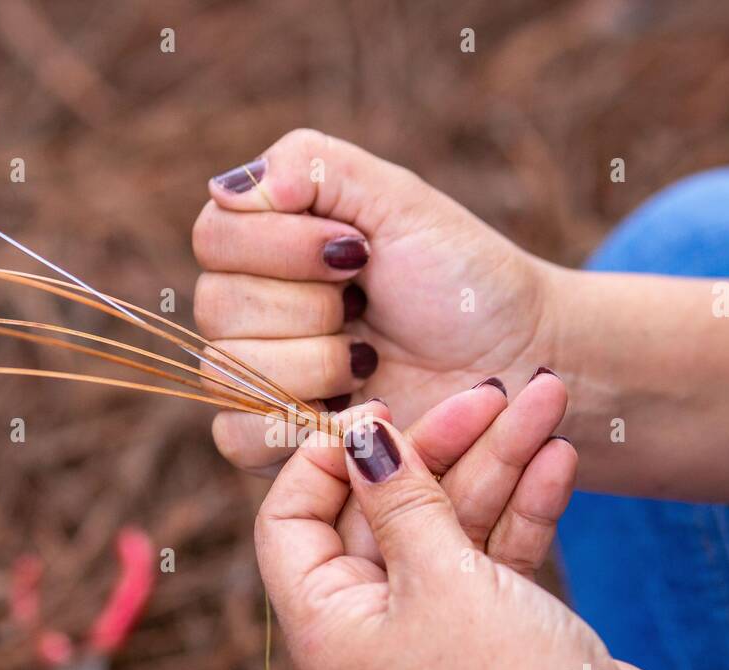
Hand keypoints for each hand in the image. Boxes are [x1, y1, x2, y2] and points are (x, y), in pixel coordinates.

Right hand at [194, 129, 550, 473]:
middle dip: (312, 307)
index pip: (213, 236)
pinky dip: (302, 421)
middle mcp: (249, 310)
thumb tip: (226, 189)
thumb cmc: (461, 279)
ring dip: (315, 363)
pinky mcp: (277, 444)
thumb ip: (313, 166)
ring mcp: (258, 380)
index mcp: (265, 243)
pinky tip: (358, 406)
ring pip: (227, 372)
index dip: (283, 246)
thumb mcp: (398, 200)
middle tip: (370, 308)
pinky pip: (236, 438)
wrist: (514, 362)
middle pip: (217, 306)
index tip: (360, 253)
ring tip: (370, 359)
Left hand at [255, 387, 728, 669]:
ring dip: (498, 462)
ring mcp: (432, 628)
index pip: (290, 523)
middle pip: (381, 511)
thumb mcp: (440, 576)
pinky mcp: (490, 628)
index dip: (324, 460)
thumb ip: (398, 497)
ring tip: (545, 396)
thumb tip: (359, 437)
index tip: (377, 411)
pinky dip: (523, 507)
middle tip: (488, 392)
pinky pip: (491, 552)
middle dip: (440, 447)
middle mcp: (369, 628)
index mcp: (326, 628)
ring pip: (448, 523)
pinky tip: (559, 456)